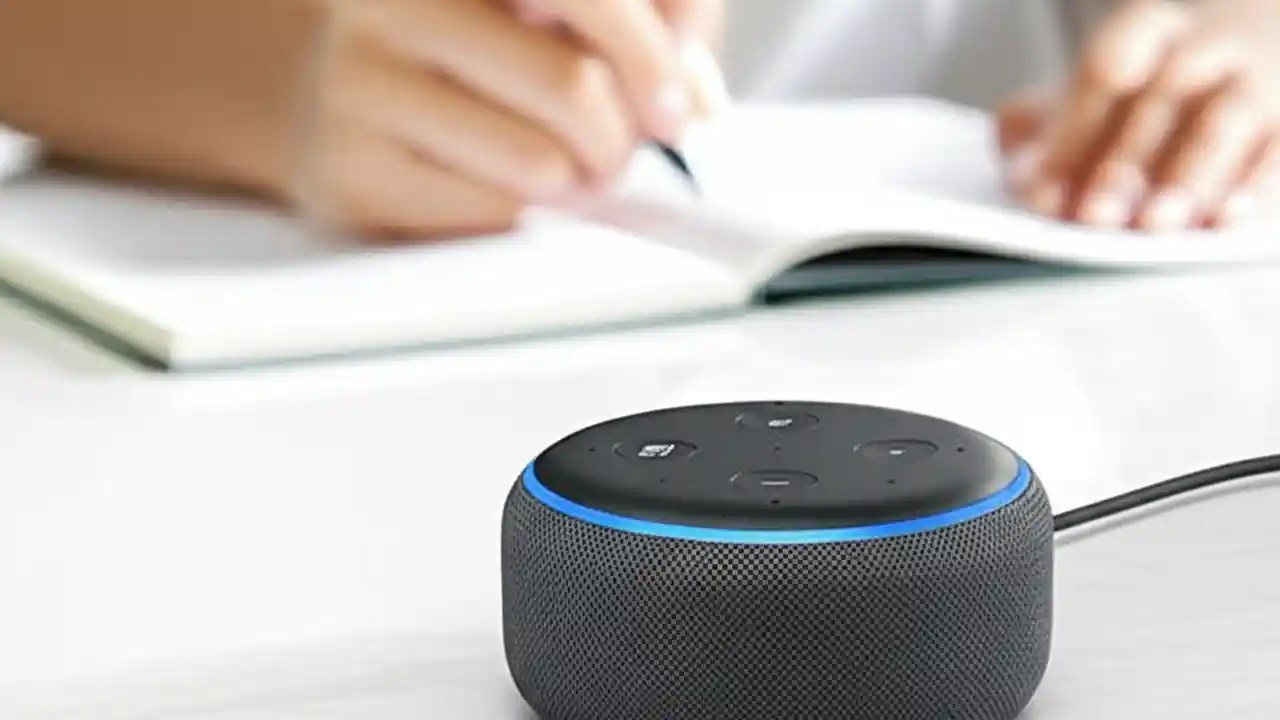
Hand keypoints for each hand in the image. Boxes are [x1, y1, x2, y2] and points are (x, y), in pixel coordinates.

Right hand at [0, 0, 722, 238]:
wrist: (320, 84)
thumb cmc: (462, 38)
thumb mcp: (545, 0)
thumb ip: (640, 15)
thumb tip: (692, 90)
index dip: (655, 46)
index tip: (678, 95)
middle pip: (573, 83)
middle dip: (630, 130)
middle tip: (637, 139)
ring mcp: (358, 82)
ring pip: (540, 164)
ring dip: (583, 178)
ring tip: (572, 161)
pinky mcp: (348, 173)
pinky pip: (493, 211)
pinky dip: (526, 206)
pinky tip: (504, 175)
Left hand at [999, 0, 1279, 230]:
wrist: (1250, 58)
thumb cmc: (1152, 93)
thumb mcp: (1089, 96)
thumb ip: (1039, 128)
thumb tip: (1022, 176)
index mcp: (1147, 31)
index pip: (1107, 70)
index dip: (1073, 131)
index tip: (1042, 187)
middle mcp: (1206, 48)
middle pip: (1162, 98)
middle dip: (1123, 164)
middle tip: (1094, 218)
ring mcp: (1258, 80)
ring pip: (1224, 122)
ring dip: (1186, 179)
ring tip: (1153, 226)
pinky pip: (1278, 151)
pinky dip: (1252, 188)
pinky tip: (1223, 221)